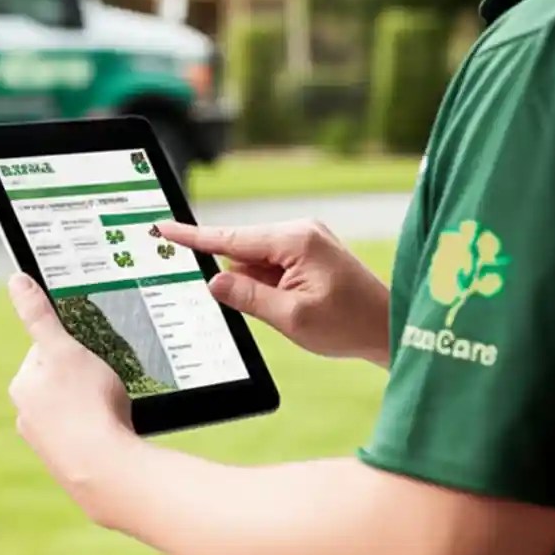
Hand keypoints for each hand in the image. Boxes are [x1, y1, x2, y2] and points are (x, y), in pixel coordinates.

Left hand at [6, 272, 134, 521]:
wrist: (105, 469)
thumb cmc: (86, 404)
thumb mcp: (64, 348)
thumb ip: (39, 316)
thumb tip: (16, 280)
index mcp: (23, 386)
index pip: (47, 351)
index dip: (74, 347)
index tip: (93, 356)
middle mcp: (27, 416)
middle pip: (62, 381)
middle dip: (85, 378)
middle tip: (107, 382)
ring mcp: (47, 442)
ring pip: (75, 408)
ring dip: (93, 404)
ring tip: (113, 408)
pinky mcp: (68, 462)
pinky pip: (87, 434)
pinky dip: (100, 429)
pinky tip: (113, 430)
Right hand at [157, 219, 390, 365]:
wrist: (390, 328)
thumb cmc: (348, 324)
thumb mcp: (290, 318)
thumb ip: (247, 297)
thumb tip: (213, 281)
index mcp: (295, 240)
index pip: (231, 238)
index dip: (194, 237)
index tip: (164, 227)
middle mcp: (299, 231)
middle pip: (242, 249)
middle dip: (239, 279)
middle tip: (267, 306)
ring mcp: (306, 240)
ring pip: (256, 261)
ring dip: (258, 286)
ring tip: (293, 311)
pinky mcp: (309, 253)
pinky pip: (272, 266)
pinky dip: (269, 286)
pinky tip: (291, 305)